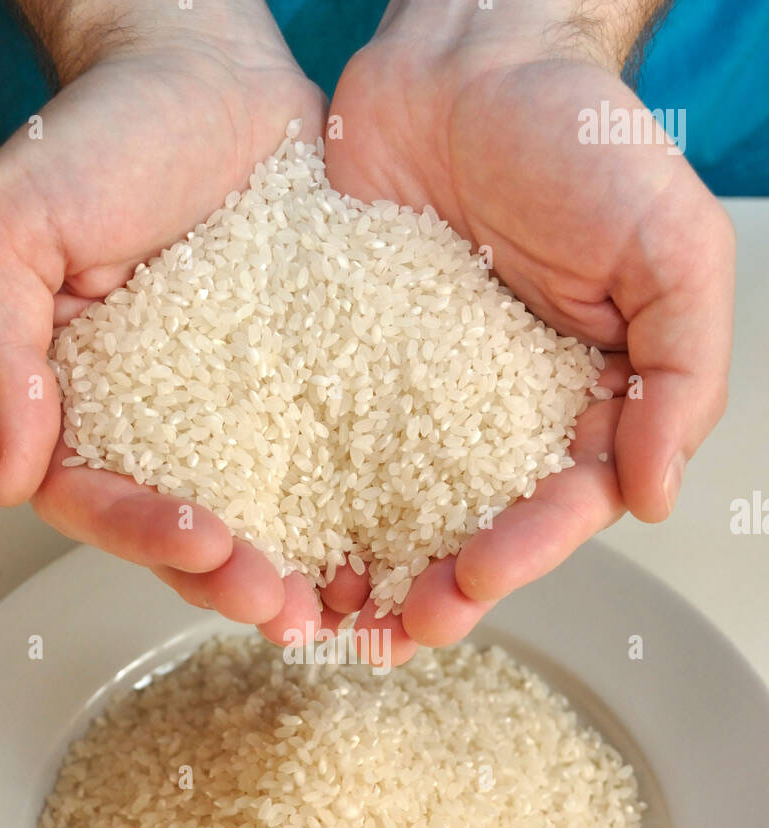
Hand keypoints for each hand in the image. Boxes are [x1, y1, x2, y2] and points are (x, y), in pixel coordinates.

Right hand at [0, 0, 323, 635]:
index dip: (145, 537)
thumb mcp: (13, 225)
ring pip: (265, 516)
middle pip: (187, 532)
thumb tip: (6, 477)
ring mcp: (241, 416)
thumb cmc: (99, 135)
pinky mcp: (310, 391)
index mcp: (82, 408)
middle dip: (233, 579)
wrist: (208, 73)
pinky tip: (391, 539)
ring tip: (341, 600)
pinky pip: (333, 460)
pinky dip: (357, 510)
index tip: (201, 544)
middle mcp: (162, 428)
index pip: (100, 502)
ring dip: (299, 569)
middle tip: (282, 606)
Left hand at [319, 0, 733, 655]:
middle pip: (476, 527)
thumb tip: (654, 495)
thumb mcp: (670, 244)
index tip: (478, 580)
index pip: (563, 505)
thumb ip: (682, 371)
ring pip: (401, 509)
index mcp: (592, 405)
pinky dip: (313, 504)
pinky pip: (333, 449)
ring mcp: (425, 402)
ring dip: (373, 572)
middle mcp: (505, 420)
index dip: (525, 552)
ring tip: (335, 619)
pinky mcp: (353, 372)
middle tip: (400, 627)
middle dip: (441, 586)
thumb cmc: (580, 137)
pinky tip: (284, 545)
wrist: (465, 59)